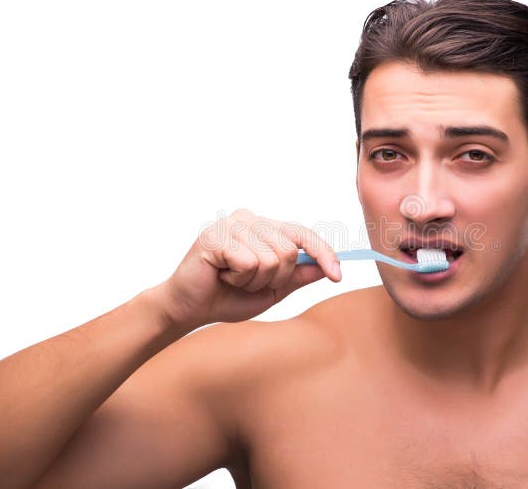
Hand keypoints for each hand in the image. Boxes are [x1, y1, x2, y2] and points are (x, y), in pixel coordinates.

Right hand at [156, 209, 340, 328]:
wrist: (189, 309)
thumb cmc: (228, 297)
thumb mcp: (272, 290)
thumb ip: (297, 277)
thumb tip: (326, 268)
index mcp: (264, 228)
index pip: (303, 234)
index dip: (323, 254)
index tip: (338, 275)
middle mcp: (250, 219)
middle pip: (289, 251)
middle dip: (275, 278)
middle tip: (249, 282)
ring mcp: (232, 224)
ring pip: (270, 258)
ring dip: (254, 281)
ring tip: (233, 279)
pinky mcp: (216, 236)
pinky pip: (249, 262)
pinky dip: (239, 279)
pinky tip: (222, 276)